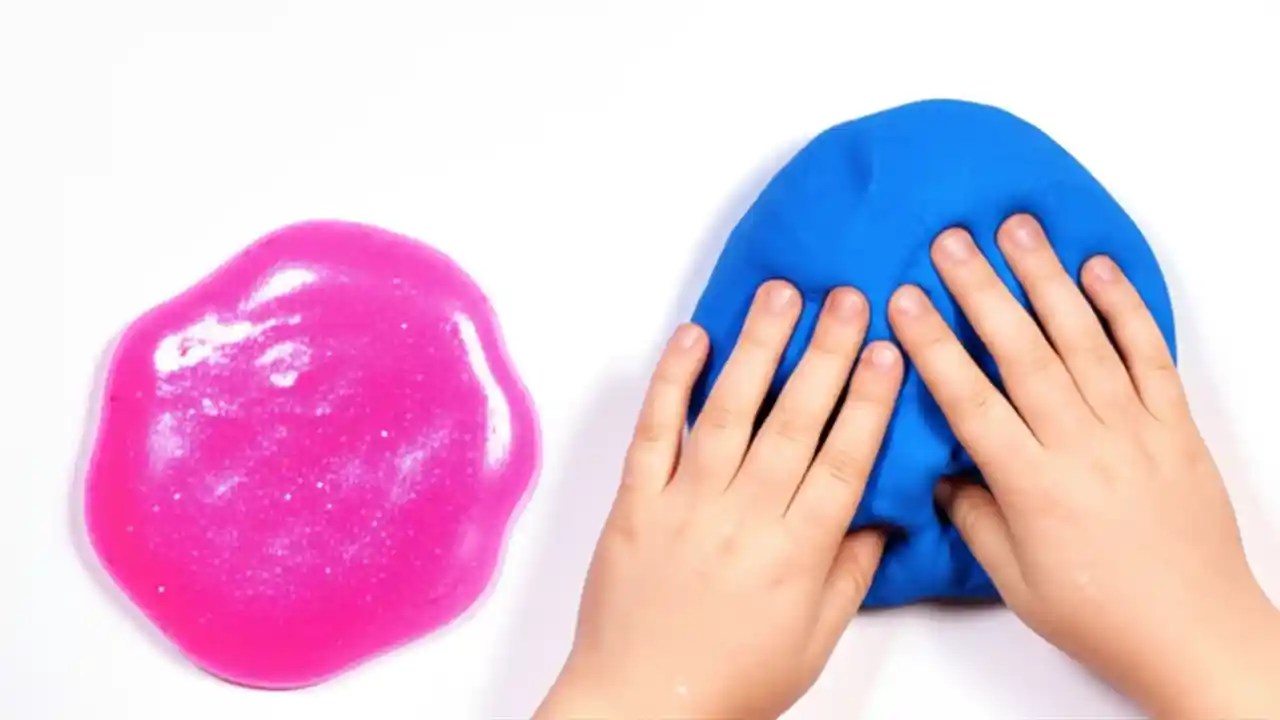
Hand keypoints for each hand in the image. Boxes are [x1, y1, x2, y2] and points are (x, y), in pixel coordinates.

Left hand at [536, 281, 903, 718]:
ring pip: (729, 410)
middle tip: (848, 298)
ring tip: (781, 294)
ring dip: (757, 347)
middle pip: (794, 420)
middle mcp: (744, 516)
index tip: (888, 351)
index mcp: (796, 552)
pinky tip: (693, 337)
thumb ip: (848, 574)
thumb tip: (878, 518)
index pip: (843, 459)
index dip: (868, 401)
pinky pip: (655, 430)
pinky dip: (672, 381)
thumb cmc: (731, 682)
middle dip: (826, 353)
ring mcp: (685, 503)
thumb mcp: (813, 640)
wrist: (642, 705)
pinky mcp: (636, 502)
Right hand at [890, 214, 1279, 718]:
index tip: (905, 301)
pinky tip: (1099, 269)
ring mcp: (1134, 431)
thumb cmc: (1101, 614)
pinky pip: (1150, 356)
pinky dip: (1126, 308)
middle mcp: (1082, 447)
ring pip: (1084, 341)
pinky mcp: (1175, 427)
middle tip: (951, 240)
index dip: (934, 347)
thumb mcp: (1015, 579)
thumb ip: (975, 517)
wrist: (1195, 632)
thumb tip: (945, 471)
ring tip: (1016, 229)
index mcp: (1034, 487)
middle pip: (1024, 353)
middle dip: (982, 290)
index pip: (971, 402)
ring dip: (1046, 280)